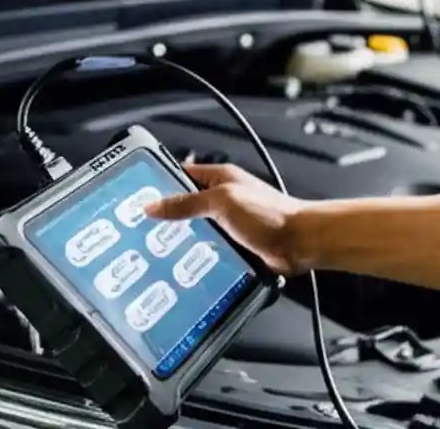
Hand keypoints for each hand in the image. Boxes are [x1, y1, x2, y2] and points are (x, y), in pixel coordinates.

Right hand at [144, 164, 310, 275]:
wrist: (299, 242)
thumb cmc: (270, 214)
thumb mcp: (222, 202)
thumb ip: (186, 204)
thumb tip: (154, 205)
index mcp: (220, 178)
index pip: (182, 175)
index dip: (161, 184)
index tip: (139, 195)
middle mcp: (224, 199)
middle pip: (187, 205)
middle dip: (168, 216)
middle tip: (143, 227)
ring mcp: (229, 223)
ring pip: (197, 229)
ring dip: (184, 238)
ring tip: (159, 248)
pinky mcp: (235, 245)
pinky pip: (210, 249)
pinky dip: (199, 255)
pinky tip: (185, 264)